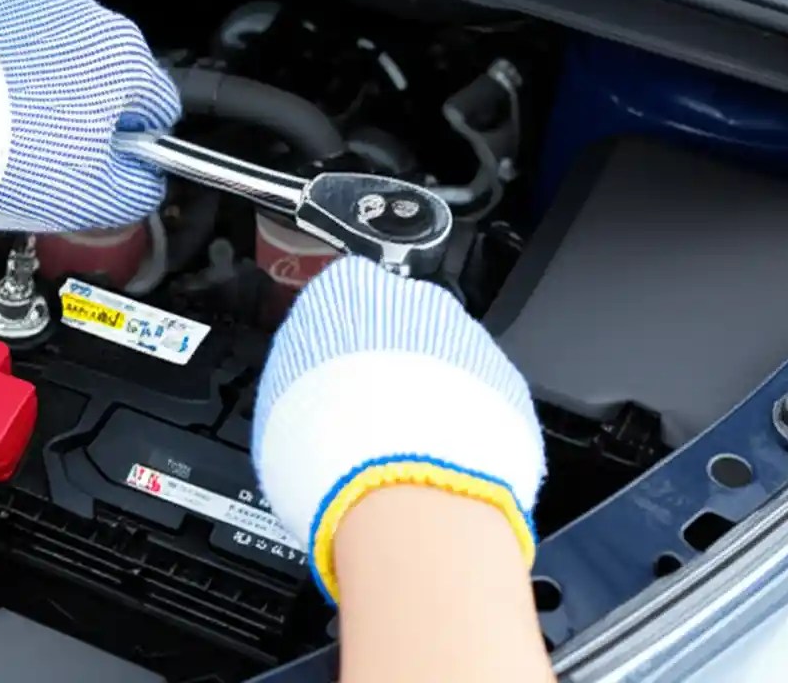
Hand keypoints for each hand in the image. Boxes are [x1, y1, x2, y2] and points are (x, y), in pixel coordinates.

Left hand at [0, 0, 180, 230]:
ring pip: (51, 66)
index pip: (159, 111)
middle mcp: (80, 15)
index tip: (107, 173)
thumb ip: (135, 193)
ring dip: (37, 103)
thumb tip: (143, 186)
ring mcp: (25, 3)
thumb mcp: (85, 199)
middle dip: (83, 125)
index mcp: (122, 57)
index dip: (134, 153)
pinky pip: (2, 51)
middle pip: (104, 84)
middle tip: (47, 165)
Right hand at [252, 256, 545, 602]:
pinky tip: (439, 463)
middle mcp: (415, 302)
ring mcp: (469, 341)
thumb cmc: (328, 450)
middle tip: (364, 423)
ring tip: (403, 453)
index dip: (333, 345)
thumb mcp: (277, 410)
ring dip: (430, 399)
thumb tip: (300, 400)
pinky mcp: (510, 386)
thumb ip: (297, 385)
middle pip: (400, 327)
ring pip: (446, 364)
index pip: (338, 295)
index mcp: (347, 290)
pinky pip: (482, 401)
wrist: (401, 497)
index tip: (328, 378)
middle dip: (387, 371)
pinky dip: (464, 428)